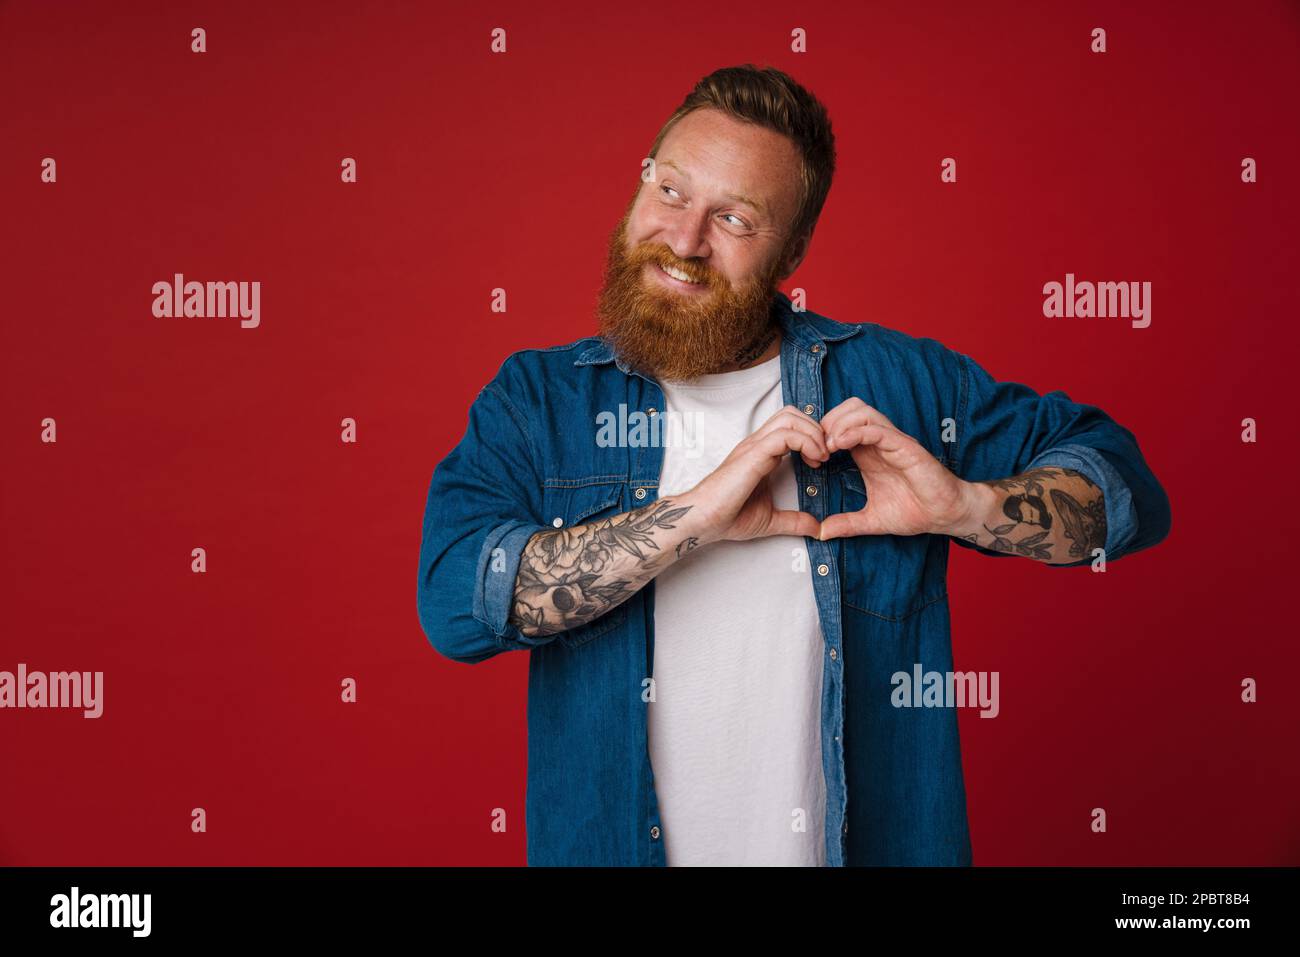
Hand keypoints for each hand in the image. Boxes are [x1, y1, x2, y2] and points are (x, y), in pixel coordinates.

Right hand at [684, 405, 827, 543]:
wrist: (703, 520)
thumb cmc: (727, 516)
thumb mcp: (771, 520)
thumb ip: (794, 521)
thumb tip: (817, 528)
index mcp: (761, 453)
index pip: (790, 425)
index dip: (812, 436)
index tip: (821, 461)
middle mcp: (758, 444)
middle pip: (792, 414)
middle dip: (816, 429)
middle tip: (825, 454)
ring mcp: (754, 446)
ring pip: (790, 417)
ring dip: (813, 433)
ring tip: (821, 456)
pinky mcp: (753, 454)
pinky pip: (785, 435)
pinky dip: (806, 442)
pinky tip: (814, 460)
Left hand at [817, 398, 983, 540]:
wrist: (944, 515)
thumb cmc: (915, 511)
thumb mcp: (871, 520)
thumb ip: (846, 524)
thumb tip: (821, 533)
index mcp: (868, 453)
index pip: (840, 424)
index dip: (820, 435)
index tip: (810, 458)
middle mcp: (879, 442)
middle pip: (848, 409)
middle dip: (827, 422)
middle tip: (817, 448)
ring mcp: (892, 441)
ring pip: (861, 412)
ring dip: (839, 424)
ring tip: (828, 447)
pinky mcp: (905, 446)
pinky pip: (878, 429)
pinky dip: (856, 431)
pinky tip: (841, 445)